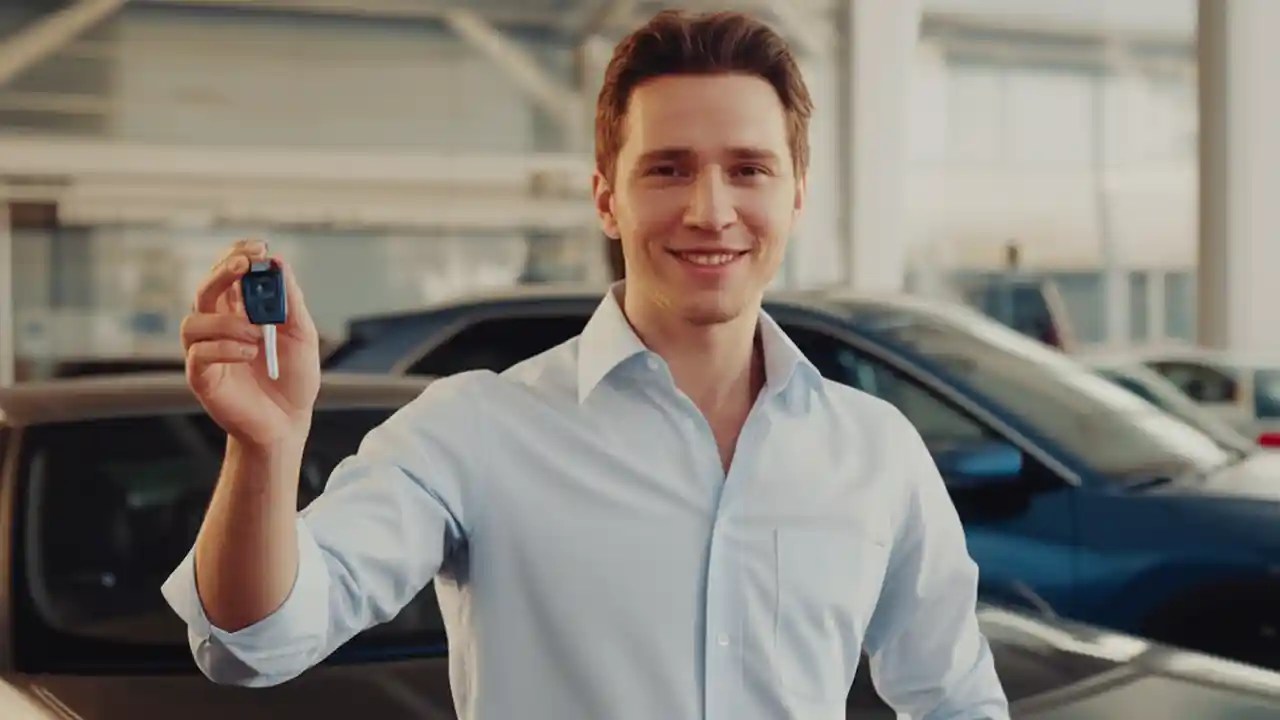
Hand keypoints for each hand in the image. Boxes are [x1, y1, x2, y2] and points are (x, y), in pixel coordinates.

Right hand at [181, 240, 320, 448]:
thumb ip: (290, 303)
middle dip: (223, 272)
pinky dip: (225, 348)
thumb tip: (280, 263)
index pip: (229, 274)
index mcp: (241, 312)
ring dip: (228, 322)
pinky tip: (249, 353)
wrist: (289, 423)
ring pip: (194, 322)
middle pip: (205, 289)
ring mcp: (206, 352)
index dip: (237, 255)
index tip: (259, 246)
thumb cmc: (293, 378)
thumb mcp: (303, 336)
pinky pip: (199, 354)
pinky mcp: (202, 378)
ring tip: (258, 335)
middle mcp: (218, 327)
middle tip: (245, 265)